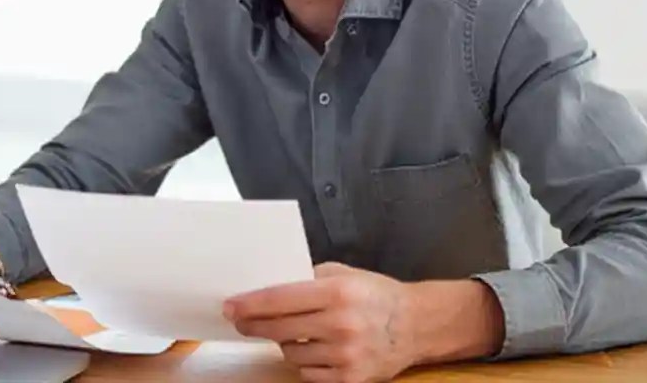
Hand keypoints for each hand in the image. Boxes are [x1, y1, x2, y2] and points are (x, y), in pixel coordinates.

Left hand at [224, 262, 416, 382]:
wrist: (416, 325)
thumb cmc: (375, 294)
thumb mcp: (343, 274)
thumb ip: (307, 278)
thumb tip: (266, 289)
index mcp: (336, 292)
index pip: (279, 299)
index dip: (249, 304)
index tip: (229, 307)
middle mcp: (340, 324)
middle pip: (278, 329)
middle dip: (253, 325)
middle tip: (240, 322)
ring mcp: (345, 355)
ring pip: (290, 353)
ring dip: (285, 343)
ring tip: (295, 332)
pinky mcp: (350, 379)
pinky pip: (307, 373)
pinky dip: (304, 361)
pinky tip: (314, 349)